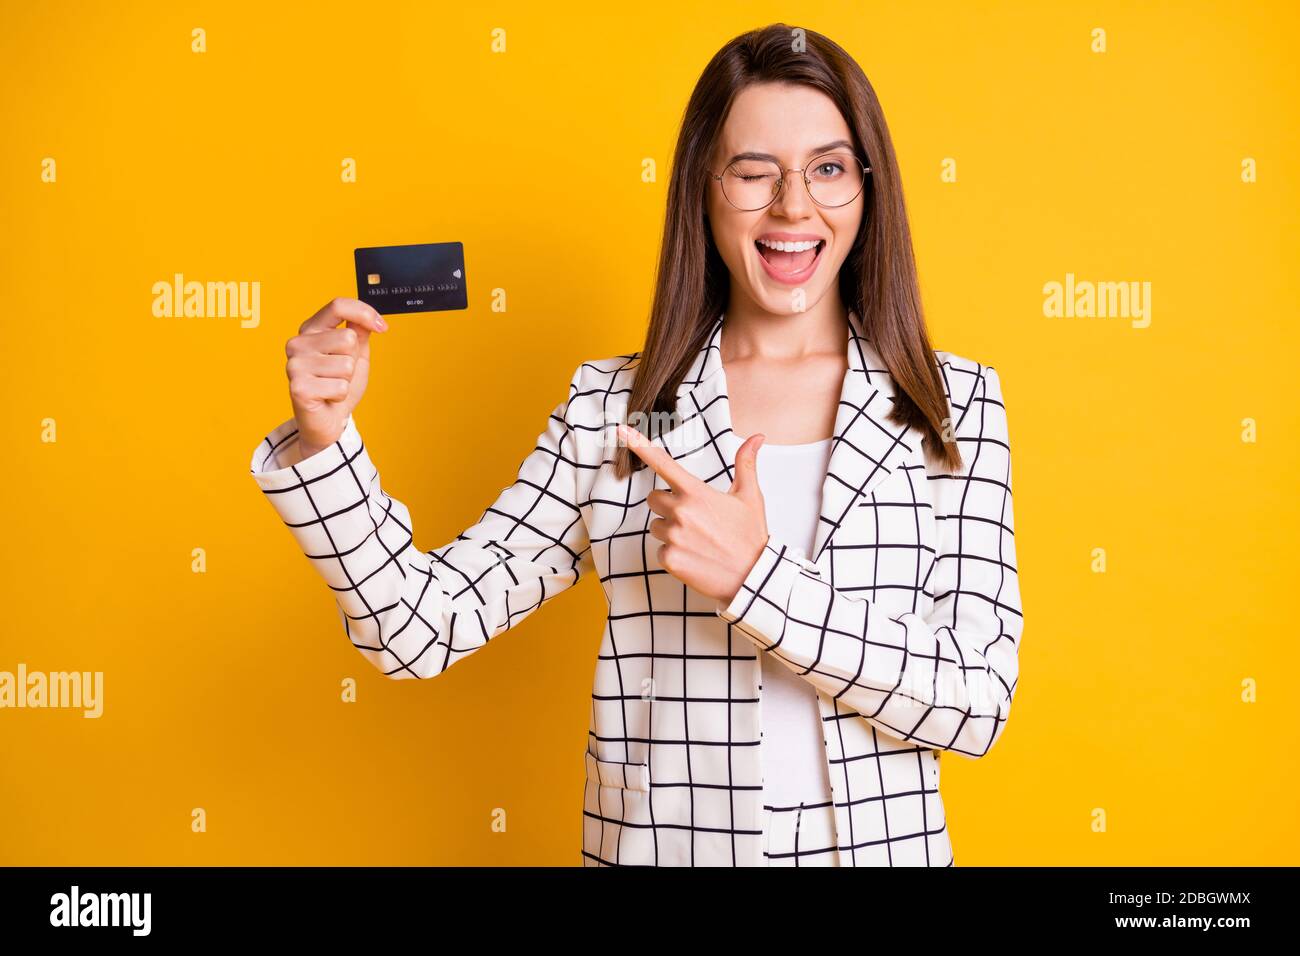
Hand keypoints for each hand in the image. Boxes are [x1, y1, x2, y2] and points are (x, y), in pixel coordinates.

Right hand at [284, 298, 388, 458]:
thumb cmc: (339, 385)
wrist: (328, 420)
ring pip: (346, 364)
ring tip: (333, 386)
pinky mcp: (299, 388)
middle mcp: (298, 344)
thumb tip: (369, 317)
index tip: (382, 327)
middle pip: (347, 338)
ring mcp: (295, 365)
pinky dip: (341, 396)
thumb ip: (360, 332)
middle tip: (340, 374)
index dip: (364, 313)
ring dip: (347, 380)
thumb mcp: (356, 355)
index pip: (338, 306)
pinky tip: (328, 398)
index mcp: (310, 329)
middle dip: (353, 360)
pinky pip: (340, 386)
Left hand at [617, 422, 768, 604]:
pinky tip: (695, 557)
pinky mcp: (669, 559)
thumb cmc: (750, 536)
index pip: (662, 463)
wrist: (753, 577)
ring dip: (671, 532)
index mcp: (696, 493)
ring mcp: (673, 536)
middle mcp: (681, 511)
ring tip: (698, 541)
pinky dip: (674, 554)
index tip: (620, 430)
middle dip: (668, 506)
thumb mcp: (750, 497)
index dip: (639, 444)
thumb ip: (746, 464)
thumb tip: (757, 438)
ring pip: (656, 527)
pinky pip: (661, 551)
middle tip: (695, 519)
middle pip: (653, 499)